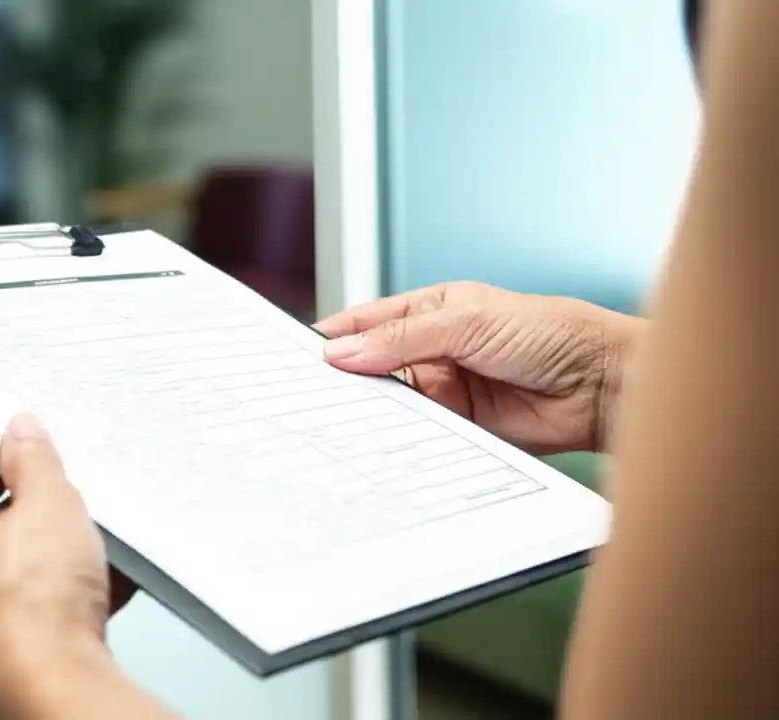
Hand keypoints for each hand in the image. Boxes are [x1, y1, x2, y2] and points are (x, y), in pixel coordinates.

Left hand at [0, 414, 160, 719]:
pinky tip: (106, 586)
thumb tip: (21, 433)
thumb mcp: (49, 506)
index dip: (4, 459)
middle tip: (69, 503)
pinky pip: (30, 615)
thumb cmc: (32, 614)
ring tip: (95, 546)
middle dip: (34, 514)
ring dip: (55, 557)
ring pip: (12, 574)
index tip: (35, 453)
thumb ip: (34, 460)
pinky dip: (63, 598)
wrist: (56, 697)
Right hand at [316, 282, 643, 453]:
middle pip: (372, 368)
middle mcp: (433, 351)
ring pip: (391, 404)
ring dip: (368, 412)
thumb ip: (401, 339)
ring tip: (333, 422)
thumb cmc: (551, 333)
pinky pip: (417, 435)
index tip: (296, 357)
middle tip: (306, 397)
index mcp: (431, 312)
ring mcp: (445, 391)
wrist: (602, 386)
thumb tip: (343, 352)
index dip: (332, 338)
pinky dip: (398, 440)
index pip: (366, 324)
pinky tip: (377, 443)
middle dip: (342, 380)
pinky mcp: (459, 428)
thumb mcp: (466, 322)